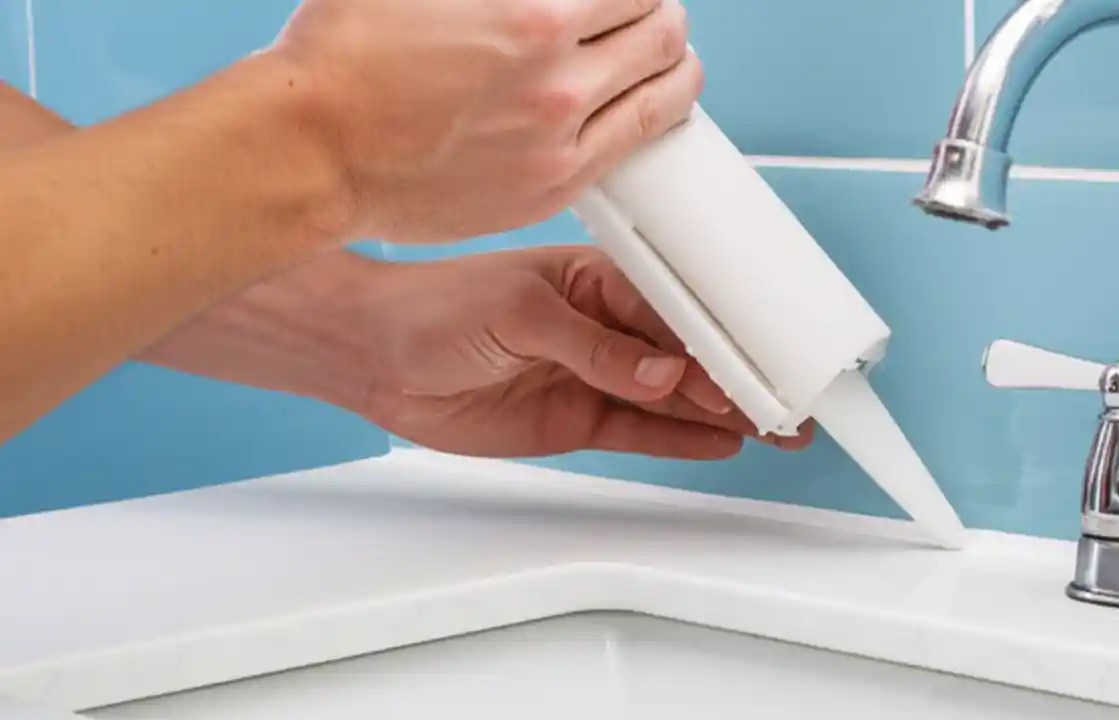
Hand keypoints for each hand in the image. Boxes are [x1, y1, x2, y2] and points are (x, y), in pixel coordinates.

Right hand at [272, 0, 702, 244]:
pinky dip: (649, 123)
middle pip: (664, 34)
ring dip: (674, 71)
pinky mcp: (548, 191)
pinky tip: (637, 112)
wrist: (313, 147)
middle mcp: (559, 78)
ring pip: (665, 96)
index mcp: (535, 11)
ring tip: (665, 65)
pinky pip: (630, 152)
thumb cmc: (347, 57)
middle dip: (663, 18)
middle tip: (653, 18)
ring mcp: (558, 141)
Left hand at [349, 247, 815, 458]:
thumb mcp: (518, 311)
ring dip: (725, 411)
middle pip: (688, 356)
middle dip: (741, 376)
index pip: (677, 309)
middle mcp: (603, 329)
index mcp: (596, 282)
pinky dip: (681, 439)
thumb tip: (658, 372)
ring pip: (673, 399)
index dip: (723, 334)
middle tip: (791, 401)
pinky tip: (723, 441)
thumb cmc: (432, 306)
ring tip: (778, 426)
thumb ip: (592, 346)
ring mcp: (592, 376)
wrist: (372, 355)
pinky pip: (641, 432)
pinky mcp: (575, 419)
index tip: (764, 356)